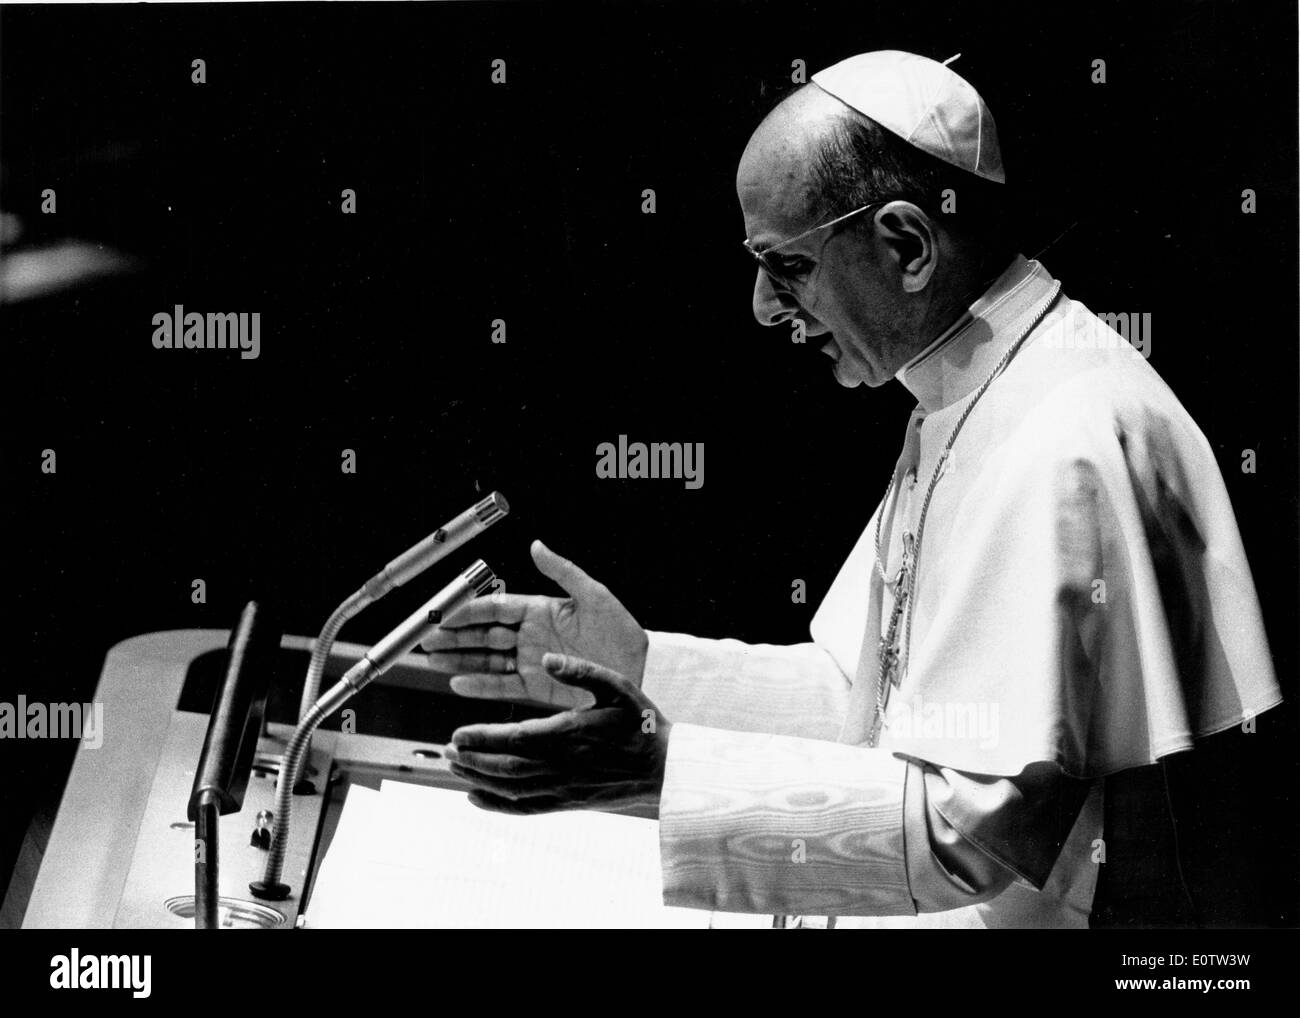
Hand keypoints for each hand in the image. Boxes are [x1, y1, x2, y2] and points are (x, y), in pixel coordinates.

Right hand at [421, 539, 648, 708]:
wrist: (639, 671)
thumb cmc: (621, 631)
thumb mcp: (594, 595)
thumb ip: (562, 571)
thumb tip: (537, 545)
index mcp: (541, 610)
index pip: (496, 608)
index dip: (468, 611)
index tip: (445, 614)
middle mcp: (531, 635)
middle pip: (483, 635)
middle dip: (454, 637)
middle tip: (426, 639)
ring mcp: (531, 662)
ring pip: (486, 660)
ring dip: (459, 660)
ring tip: (432, 660)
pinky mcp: (536, 688)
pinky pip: (502, 685)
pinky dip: (480, 685)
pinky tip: (459, 682)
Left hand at [446, 653, 670, 813]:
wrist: (664, 768)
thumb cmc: (642, 724)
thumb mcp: (617, 685)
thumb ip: (580, 670)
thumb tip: (546, 658)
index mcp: (570, 733)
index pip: (515, 738)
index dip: (482, 738)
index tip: (458, 734)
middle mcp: (562, 765)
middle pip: (505, 767)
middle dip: (472, 759)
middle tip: (448, 750)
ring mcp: (563, 788)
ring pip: (510, 789)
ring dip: (478, 779)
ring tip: (455, 767)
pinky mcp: (567, 802)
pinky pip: (524, 808)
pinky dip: (496, 806)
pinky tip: (476, 798)